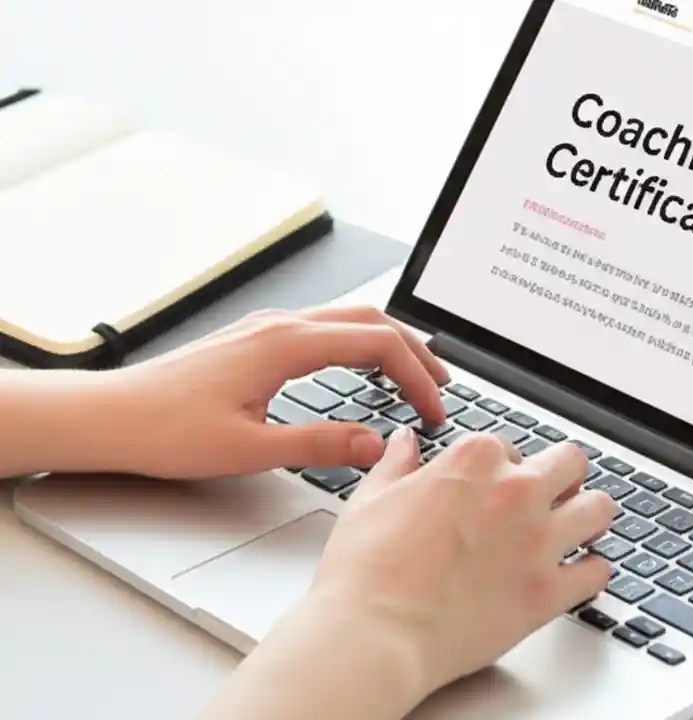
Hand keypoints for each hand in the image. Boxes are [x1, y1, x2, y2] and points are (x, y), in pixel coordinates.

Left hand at [108, 306, 450, 478]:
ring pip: (349, 320)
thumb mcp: (249, 449)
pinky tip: (360, 372)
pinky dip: (358, 346)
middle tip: (441, 388)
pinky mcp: (255, 340)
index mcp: (286, 345)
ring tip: (412, 378)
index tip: (432, 411)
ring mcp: (266, 328)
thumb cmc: (163, 430)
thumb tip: (375, 443)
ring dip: (388, 345)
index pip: (379, 344)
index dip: (417, 377)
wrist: (106, 416)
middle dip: (415, 353)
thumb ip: (320, 444)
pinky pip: (325, 328)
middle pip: (372, 320)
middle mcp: (280, 326)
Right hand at [202, 428, 615, 718]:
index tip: (494, 483)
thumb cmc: (365, 572)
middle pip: (571, 462)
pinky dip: (592, 572)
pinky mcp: (548, 592)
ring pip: (598, 509)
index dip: (502, 466)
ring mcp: (538, 541)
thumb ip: (397, 464)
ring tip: (578, 527)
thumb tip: (405, 442)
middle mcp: (516, 492)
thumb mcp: (371, 499)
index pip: (509, 445)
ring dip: (589, 516)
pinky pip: (597, 572)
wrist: (373, 634)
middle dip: (563, 476)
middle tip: (555, 492)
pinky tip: (579, 574)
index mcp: (475, 460)